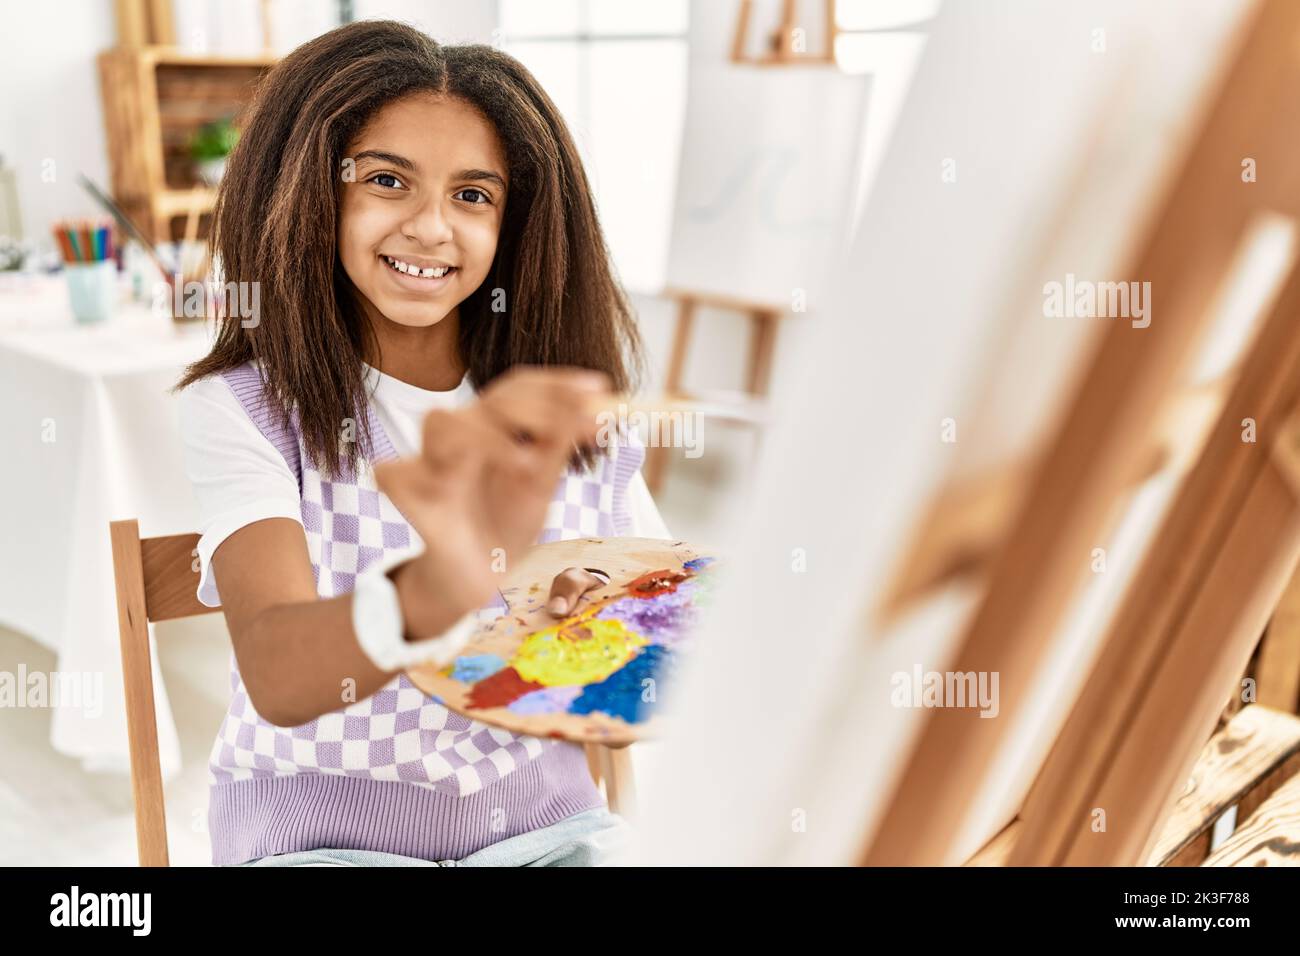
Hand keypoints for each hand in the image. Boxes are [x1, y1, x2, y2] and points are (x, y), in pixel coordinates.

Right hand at [374, 367, 609, 637]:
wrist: (480, 577)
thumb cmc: (505, 522)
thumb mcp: (542, 483)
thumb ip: (560, 446)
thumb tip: (596, 408)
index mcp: (495, 427)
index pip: (519, 388)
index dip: (557, 384)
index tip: (599, 390)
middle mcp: (463, 435)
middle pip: (489, 401)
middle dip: (536, 408)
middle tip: (570, 427)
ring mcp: (433, 462)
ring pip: (442, 421)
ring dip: (488, 436)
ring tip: (528, 464)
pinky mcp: (407, 494)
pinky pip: (395, 472)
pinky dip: (422, 475)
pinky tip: (453, 489)